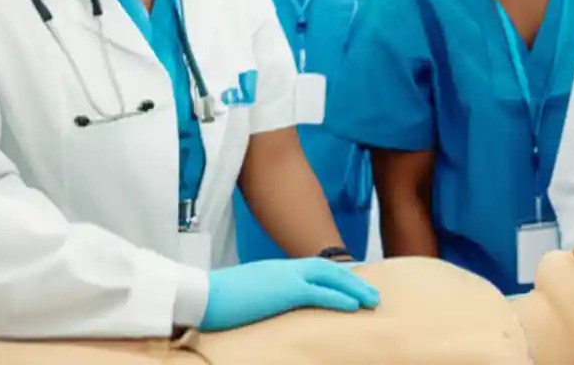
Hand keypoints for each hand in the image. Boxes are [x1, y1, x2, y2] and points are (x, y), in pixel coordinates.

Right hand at [200, 257, 380, 330]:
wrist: (201, 295)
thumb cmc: (216, 299)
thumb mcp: (245, 294)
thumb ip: (261, 295)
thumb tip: (266, 305)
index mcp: (275, 269)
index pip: (312, 268)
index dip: (334, 276)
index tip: (351, 284)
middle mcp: (284, 268)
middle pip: (327, 269)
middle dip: (352, 280)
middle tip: (371, 293)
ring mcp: (285, 277)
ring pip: (330, 278)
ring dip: (354, 288)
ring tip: (372, 300)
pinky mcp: (285, 291)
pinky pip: (320, 293)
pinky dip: (339, 297)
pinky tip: (354, 306)